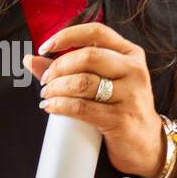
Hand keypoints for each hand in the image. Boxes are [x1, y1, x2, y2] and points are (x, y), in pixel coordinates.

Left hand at [24, 21, 165, 177]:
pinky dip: (60, 106)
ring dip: (56, 88)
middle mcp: (134, 70)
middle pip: (87, 56)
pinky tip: (50, 107)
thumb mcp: (104, 82)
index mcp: (130, 54)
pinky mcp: (121, 119)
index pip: (96, 32)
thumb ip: (69, 68)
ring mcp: (130, 95)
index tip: (44, 47)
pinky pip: (82, 107)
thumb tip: (29, 59)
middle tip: (44, 81)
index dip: (66, 36)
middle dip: (58, 67)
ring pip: (82, 82)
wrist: (147, 145)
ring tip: (46, 95)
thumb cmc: (120, 108)